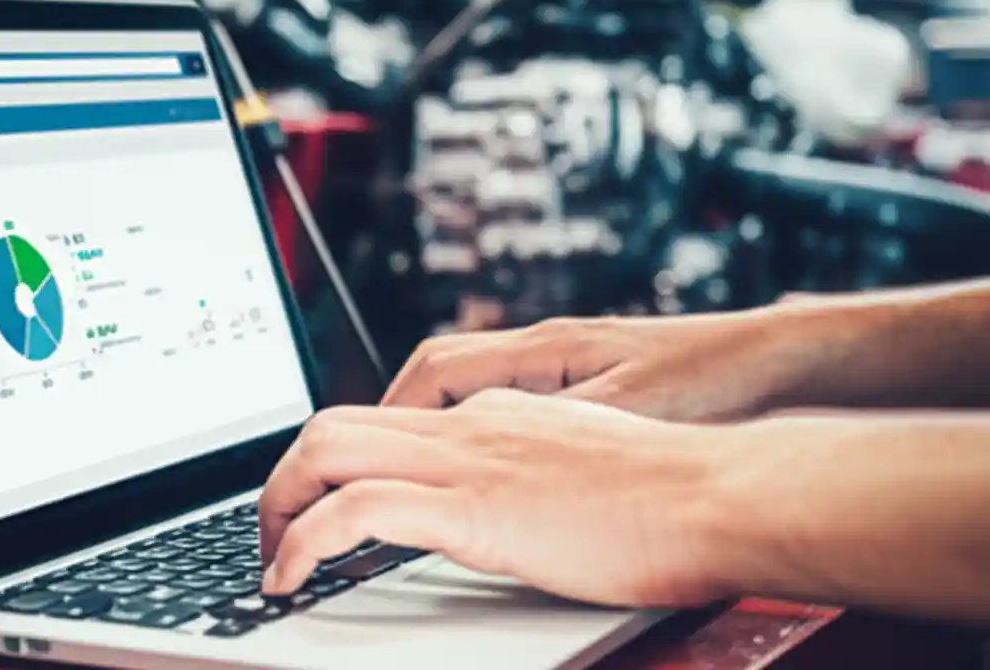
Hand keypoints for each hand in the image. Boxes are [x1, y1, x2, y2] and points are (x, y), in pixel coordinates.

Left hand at [259, 390, 733, 606]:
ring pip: (327, 450)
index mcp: (494, 415)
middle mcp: (468, 424)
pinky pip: (353, 512)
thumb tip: (516, 502)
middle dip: (285, 477)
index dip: (339, 462)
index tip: (322, 505)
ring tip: (271, 559)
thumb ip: (539, 472)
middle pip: (335, 422)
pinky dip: (304, 541)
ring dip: (279, 503)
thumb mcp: (591, 466)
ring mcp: (467, 460)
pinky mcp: (472, 507)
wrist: (721, 494)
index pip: (386, 420)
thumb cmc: (678, 495)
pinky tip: (291, 578)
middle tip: (274, 530)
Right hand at [382, 310, 812, 421]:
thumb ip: (560, 423)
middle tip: (374, 458)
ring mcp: (561, 359)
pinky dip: (475, 424)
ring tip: (416, 464)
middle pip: (439, 368)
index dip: (393, 409)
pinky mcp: (582, 376)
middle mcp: (543, 346)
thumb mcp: (631, 409)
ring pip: (470, 381)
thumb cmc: (708, 376)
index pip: (436, 368)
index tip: (370, 448)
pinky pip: (504, 395)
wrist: (767, 356)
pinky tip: (486, 460)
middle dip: (397, 412)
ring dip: (434, 418)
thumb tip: (492, 447)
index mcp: (544, 348)